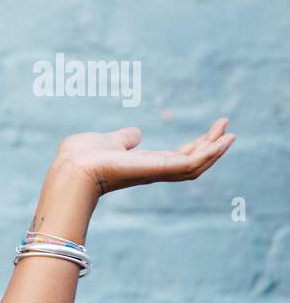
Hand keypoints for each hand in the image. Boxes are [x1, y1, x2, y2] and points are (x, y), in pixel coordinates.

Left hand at [53, 117, 234, 196]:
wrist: (72, 168)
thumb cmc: (81, 157)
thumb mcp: (107, 142)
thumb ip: (123, 140)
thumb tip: (135, 134)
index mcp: (142, 165)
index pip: (176, 158)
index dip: (194, 147)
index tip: (211, 133)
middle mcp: (152, 171)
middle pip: (191, 163)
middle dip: (210, 148)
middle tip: (228, 130)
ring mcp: (156, 171)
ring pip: (195, 166)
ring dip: (214, 150)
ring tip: (229, 134)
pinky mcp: (158, 169)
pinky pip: (191, 164)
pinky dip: (208, 153)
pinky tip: (221, 141)